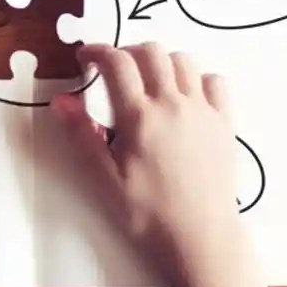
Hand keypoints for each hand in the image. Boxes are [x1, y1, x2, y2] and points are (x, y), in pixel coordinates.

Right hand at [52, 44, 238, 259]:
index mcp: (140, 116)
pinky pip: (215, 81)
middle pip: (151, 52)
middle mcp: (172, 104)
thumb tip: (62, 100)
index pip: (117, 63)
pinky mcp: (224, 122)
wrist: (201, 236)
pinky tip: (186, 95)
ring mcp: (202, 110)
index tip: (86, 57)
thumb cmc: (148, 212)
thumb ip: (83, 135)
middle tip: (116, 68)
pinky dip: (198, 78)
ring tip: (149, 80)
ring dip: (162, 61)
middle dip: (128, 51)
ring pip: (184, 61)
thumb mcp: (105, 178)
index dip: (97, 51)